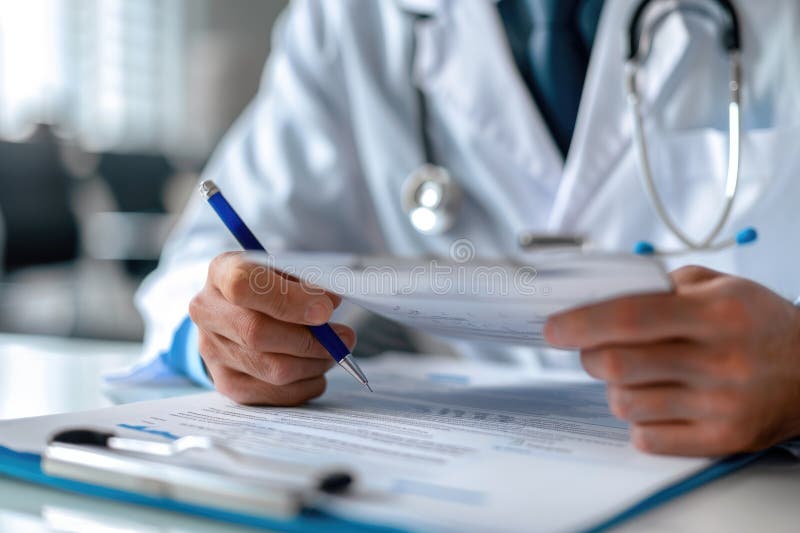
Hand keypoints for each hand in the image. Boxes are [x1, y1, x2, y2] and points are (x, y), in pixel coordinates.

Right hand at [189, 252, 354, 405]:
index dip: (288, 300)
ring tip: (333, 352)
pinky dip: (305, 385)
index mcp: (222, 272)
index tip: (326, 310)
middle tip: (344, 339)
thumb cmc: (273, 284)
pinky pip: (273, 394)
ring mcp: (212, 350)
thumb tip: (329, 303)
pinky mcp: (226, 382)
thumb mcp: (288, 269)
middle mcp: (208, 311)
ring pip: (271, 368)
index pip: (243, 285)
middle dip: (310, 340)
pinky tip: (316, 370)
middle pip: (257, 333)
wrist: (241, 310)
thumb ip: (306, 280)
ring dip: (313, 364)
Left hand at [544, 266, 799, 455]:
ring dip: (615, 388)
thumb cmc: (759, 323)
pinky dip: (640, 420)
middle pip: (617, 365)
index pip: (630, 318)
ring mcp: (722, 406)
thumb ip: (661, 286)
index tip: (552, 328)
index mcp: (716, 314)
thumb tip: (599, 298)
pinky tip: (659, 401)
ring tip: (636, 374)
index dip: (581, 323)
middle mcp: (720, 361)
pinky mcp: (722, 441)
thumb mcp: (721, 285)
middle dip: (589, 356)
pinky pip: (648, 437)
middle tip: (593, 349)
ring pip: (626, 403)